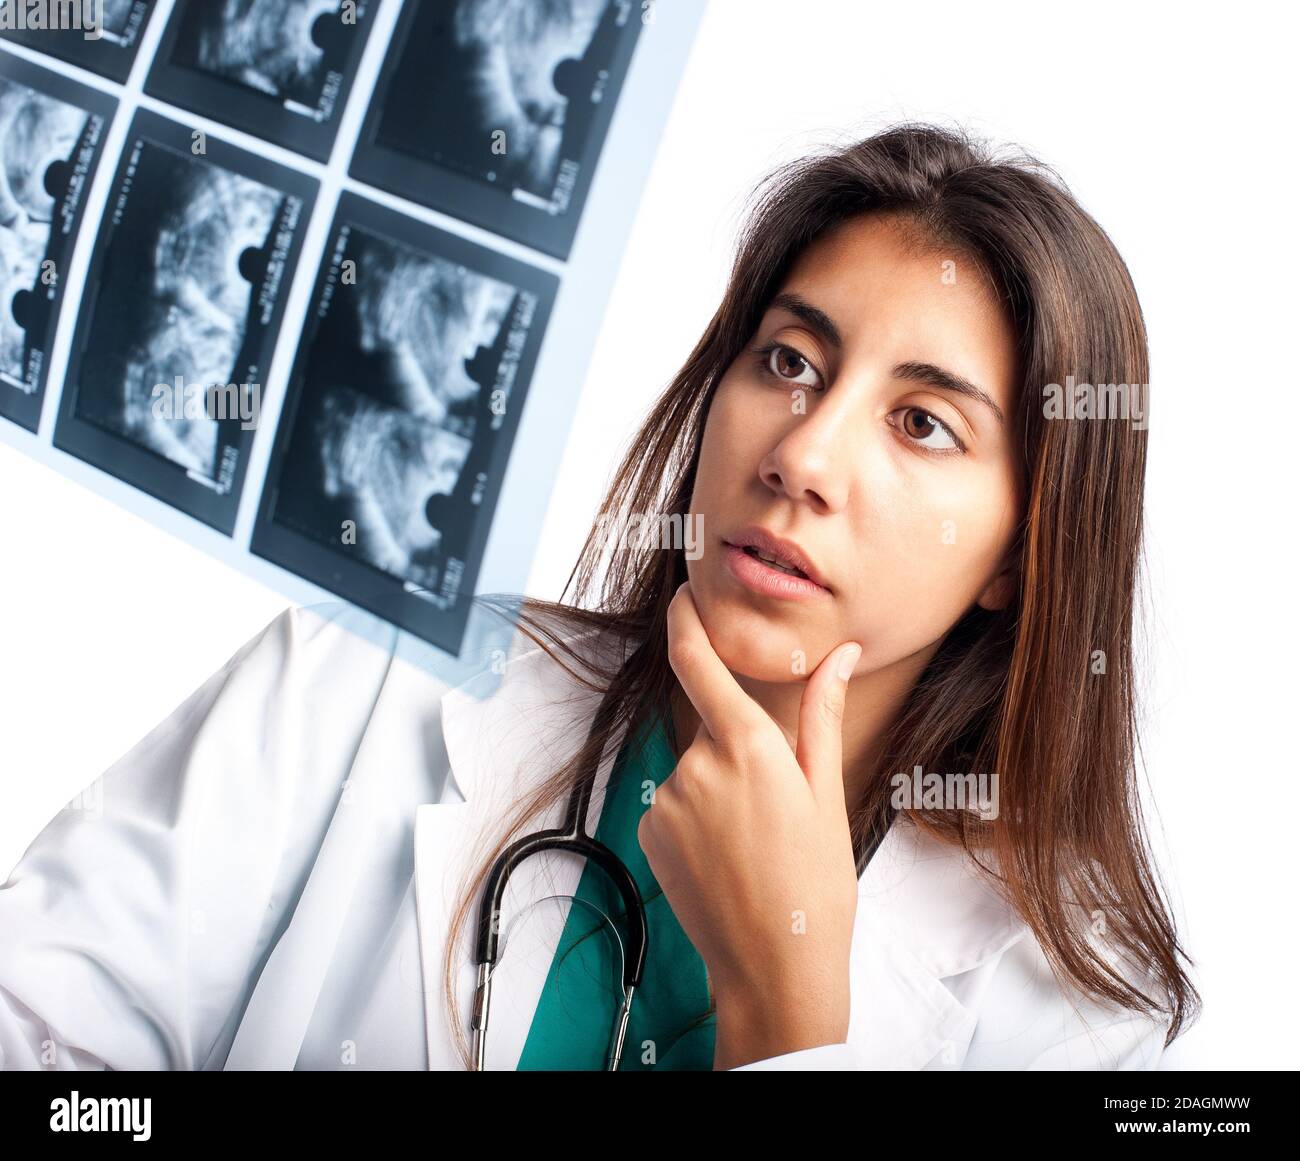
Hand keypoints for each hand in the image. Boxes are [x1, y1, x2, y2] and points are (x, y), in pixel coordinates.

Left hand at [636, 582, 862, 1066]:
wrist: (774, 967)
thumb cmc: (815, 883)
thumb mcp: (827, 792)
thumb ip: (822, 716)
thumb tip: (841, 656)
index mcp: (748, 746)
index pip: (699, 663)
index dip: (684, 622)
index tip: (680, 597)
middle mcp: (697, 765)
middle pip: (711, 730)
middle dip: (738, 754)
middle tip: (774, 810)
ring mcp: (667, 801)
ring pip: (694, 771)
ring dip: (718, 791)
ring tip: (753, 845)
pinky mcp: (647, 832)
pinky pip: (673, 805)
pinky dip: (696, 820)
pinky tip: (725, 858)